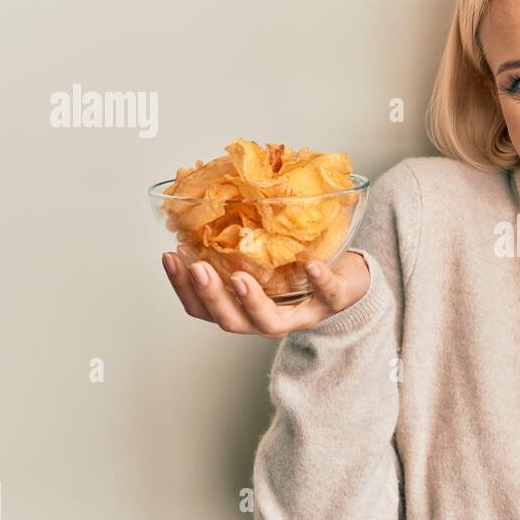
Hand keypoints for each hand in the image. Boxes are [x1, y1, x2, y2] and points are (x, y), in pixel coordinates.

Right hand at [161, 249, 369, 338]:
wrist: (351, 278)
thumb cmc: (297, 263)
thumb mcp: (262, 254)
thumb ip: (235, 241)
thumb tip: (204, 197)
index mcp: (244, 307)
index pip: (202, 308)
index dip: (182, 287)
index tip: (168, 256)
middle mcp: (268, 318)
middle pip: (231, 321)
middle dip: (211, 296)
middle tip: (197, 268)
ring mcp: (301, 314)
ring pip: (270, 322)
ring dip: (251, 301)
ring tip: (241, 276)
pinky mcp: (334, 301)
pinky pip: (327, 294)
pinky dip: (318, 281)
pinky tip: (309, 265)